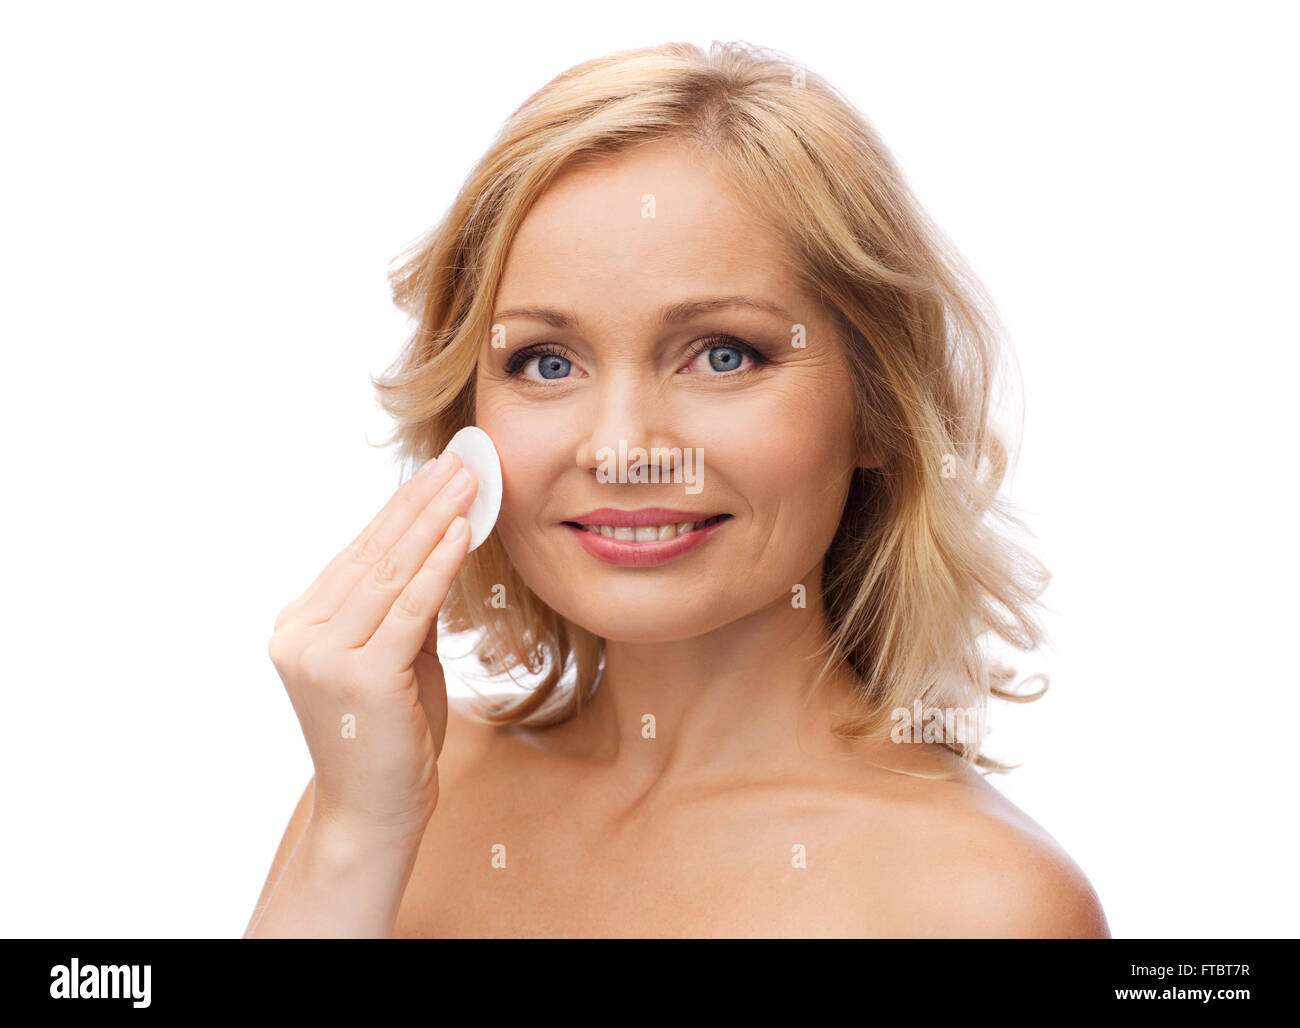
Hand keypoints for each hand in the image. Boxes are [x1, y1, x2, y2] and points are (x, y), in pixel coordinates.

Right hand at [266, 451, 477, 844]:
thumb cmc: (389, 737)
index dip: (400, 509)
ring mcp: (323, 656)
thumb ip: (404, 606)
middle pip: (371, 554)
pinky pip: (408, 608)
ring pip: (388, 573)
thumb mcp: (395, 659)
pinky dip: (438, 567)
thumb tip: (440, 543)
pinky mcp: (359, 676)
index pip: (357, 555)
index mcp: (298, 626)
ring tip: (468, 482)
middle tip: (460, 461)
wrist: (374, 814)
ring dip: (433, 520)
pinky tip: (461, 533)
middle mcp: (299, 635)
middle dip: (420, 502)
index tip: (436, 471)